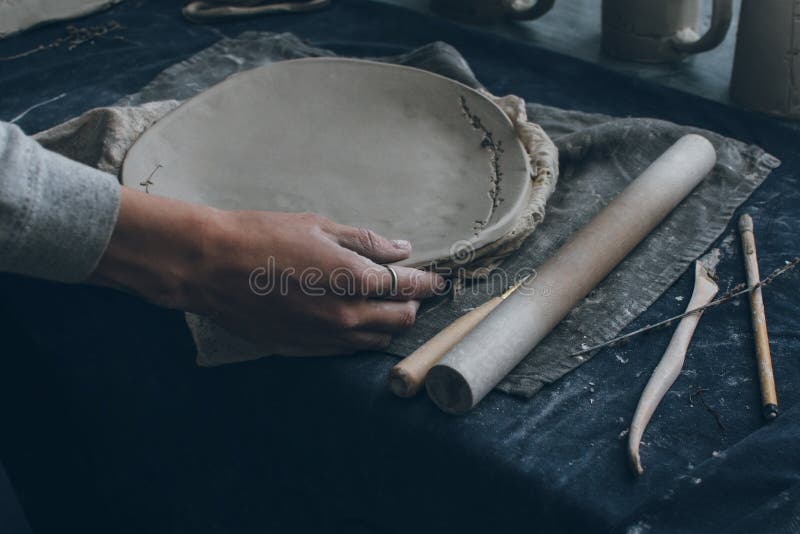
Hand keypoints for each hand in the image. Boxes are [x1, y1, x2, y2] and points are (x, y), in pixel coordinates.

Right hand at [90, 187, 444, 354]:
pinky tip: (353, 321)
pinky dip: (360, 337)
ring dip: (389, 324)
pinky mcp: (304, 349)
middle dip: (413, 305)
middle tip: (412, 291)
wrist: (211, 267)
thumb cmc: (264, 237)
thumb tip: (402, 250)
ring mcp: (326, 337)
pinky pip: (347, 351)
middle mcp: (347, 316)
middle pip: (401, 319)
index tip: (437, 279)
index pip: (409, 287)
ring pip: (377, 340)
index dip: (429, 283)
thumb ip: (366, 242)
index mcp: (355, 280)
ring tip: (384, 306)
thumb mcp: (319, 227)